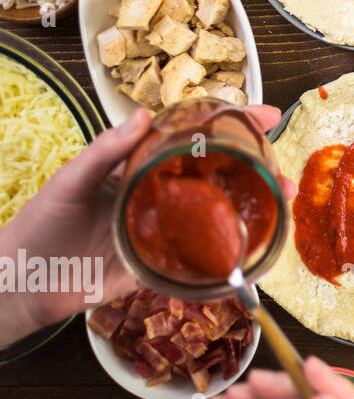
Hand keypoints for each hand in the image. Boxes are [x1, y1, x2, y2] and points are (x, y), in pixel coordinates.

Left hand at [0, 104, 287, 347]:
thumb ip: (104, 151)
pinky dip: (231, 256)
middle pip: (218, 177)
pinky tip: (256, 250)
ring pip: (218, 216)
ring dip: (254, 210)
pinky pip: (202, 260)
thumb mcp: (71, 181)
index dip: (231, 125)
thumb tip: (143, 116)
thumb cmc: (42, 226)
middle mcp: (162, 196)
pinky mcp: (163, 267)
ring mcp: (166, 231)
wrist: (21, 283)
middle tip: (283, 169)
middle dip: (257, 170)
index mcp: (143, 168)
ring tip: (281, 202)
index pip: (193, 139)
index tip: (263, 114)